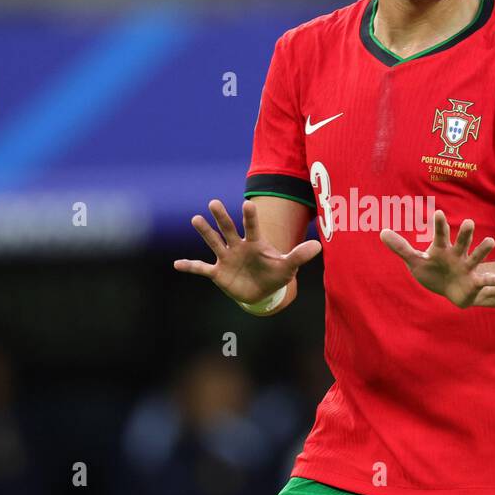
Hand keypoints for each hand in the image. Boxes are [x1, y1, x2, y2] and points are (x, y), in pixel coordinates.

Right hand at [174, 199, 320, 305]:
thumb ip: (299, 255)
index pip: (252, 227)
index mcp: (255, 243)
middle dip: (222, 217)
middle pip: (229, 229)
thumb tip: (318, 246)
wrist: (262, 292)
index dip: (250, 217)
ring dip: (205, 232)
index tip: (247, 204)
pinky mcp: (218, 273)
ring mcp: (227, 258)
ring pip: (214, 243)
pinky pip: (202, 268)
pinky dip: (190, 267)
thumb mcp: (288, 266)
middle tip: (213, 202)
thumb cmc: (275, 274)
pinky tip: (177, 264)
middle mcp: (238, 247)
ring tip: (195, 219)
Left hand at [379, 210, 494, 307]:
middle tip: (468, 222)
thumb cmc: (433, 271)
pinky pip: (486, 280)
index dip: (439, 224)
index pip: (440, 234)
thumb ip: (401, 247)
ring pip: (476, 256)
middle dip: (465, 234)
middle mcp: (457, 254)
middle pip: (461, 242)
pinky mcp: (475, 281)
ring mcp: (467, 267)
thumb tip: (382, 232)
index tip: (438, 212)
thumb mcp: (415, 261)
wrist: (451, 290)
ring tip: (490, 242)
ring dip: (483, 250)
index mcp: (442, 248)